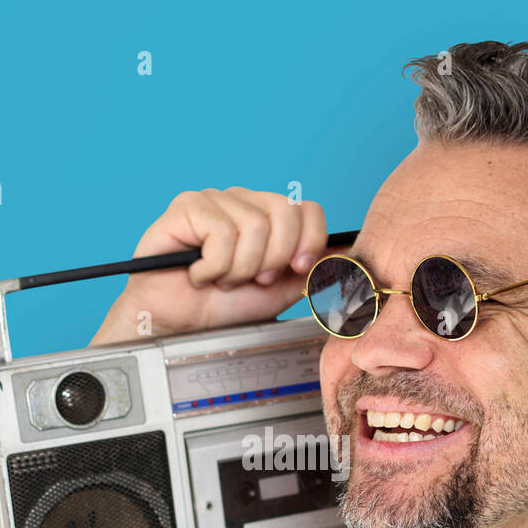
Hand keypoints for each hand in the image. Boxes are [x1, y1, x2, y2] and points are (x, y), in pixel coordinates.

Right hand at [94, 187, 338, 342]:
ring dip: (239, 269)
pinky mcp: (186, 207)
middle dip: (275, 259)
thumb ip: (312, 271)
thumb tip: (347, 256)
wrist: (179, 327)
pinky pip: (221, 232)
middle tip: (253, 280)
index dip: (310, 241)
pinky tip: (198, 274)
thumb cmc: (223, 308)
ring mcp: (215, 200)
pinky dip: (213, 266)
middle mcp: (243, 201)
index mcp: (268, 216)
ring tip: (221, 281)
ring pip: (254, 227)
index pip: (308, 209)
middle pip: (286, 213)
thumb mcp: (281, 292)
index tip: (296, 271)